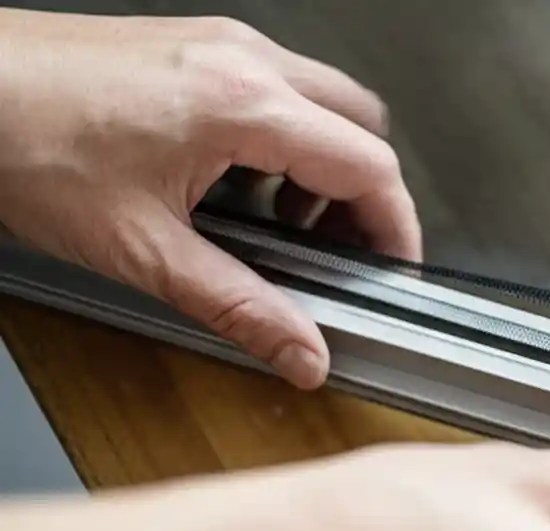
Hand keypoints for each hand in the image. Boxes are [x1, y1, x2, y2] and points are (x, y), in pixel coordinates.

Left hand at [0, 10, 421, 388]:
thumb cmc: (24, 144)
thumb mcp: (143, 249)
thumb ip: (239, 305)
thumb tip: (303, 350)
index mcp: (244, 106)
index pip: (368, 167)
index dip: (395, 226)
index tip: (392, 267)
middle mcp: (245, 61)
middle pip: (362, 126)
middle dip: (367, 193)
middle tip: (344, 249)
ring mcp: (220, 44)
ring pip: (325, 101)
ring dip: (326, 163)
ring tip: (287, 221)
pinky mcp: (195, 44)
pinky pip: (279, 87)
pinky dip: (287, 137)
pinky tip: (241, 182)